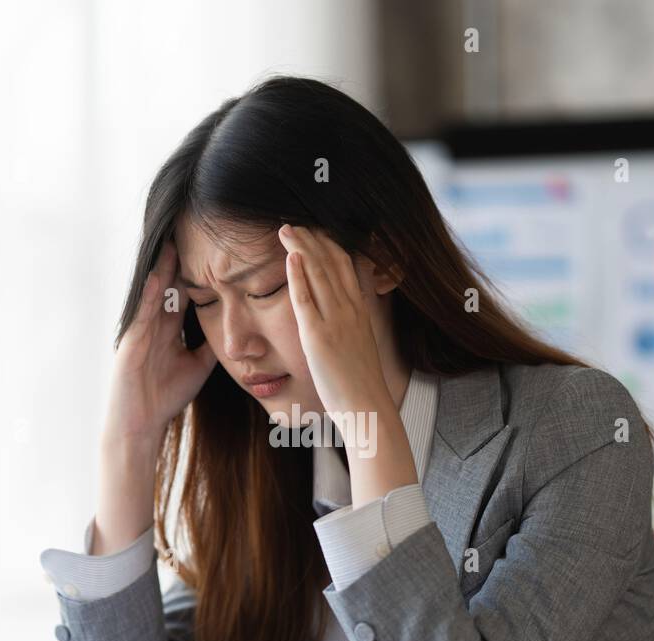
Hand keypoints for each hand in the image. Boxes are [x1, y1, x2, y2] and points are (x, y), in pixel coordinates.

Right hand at [91, 242, 215, 554]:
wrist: (139, 423)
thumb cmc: (164, 397)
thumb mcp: (197, 367)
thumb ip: (209, 346)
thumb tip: (231, 331)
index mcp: (168, 328)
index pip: (186, 291)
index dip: (199, 270)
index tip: (214, 248)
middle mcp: (153, 322)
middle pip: (170, 283)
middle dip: (182, 258)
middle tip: (193, 229)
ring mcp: (140, 328)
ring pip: (155, 290)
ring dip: (165, 265)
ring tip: (176, 237)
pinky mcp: (131, 339)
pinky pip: (143, 309)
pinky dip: (151, 290)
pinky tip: (160, 271)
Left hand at [278, 224, 393, 419]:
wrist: (367, 406)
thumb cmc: (360, 382)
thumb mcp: (360, 343)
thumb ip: (351, 322)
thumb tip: (345, 314)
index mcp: (359, 310)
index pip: (345, 265)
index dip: (329, 243)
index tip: (314, 229)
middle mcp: (349, 310)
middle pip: (332, 262)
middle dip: (313, 238)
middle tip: (294, 222)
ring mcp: (335, 321)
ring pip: (319, 273)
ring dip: (302, 247)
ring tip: (286, 229)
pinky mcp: (318, 337)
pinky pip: (306, 300)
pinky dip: (298, 276)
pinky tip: (292, 257)